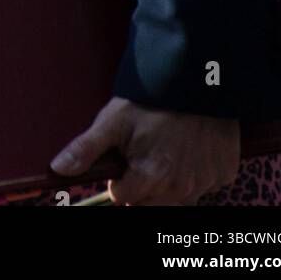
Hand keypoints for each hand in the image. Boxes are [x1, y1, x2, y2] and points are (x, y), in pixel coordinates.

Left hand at [50, 96, 240, 205]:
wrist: (199, 76)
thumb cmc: (152, 98)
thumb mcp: (114, 119)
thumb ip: (86, 148)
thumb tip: (57, 169)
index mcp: (150, 178)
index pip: (123, 198)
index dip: (119, 178)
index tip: (125, 157)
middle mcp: (180, 188)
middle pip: (151, 203)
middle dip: (144, 184)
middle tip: (146, 152)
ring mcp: (205, 182)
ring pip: (179, 197)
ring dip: (170, 181)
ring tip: (168, 147)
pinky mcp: (223, 172)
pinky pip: (205, 183)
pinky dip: (197, 171)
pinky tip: (191, 147)